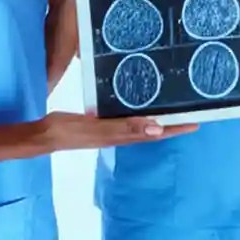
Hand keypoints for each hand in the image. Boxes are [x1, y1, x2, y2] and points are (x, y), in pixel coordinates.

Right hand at [35, 111, 196, 152]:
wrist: (44, 134)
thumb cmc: (68, 131)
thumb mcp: (97, 129)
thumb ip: (125, 128)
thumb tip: (157, 129)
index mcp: (122, 136)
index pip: (156, 133)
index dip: (175, 129)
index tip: (195, 122)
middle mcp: (120, 134)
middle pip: (153, 130)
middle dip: (172, 123)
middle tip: (191, 112)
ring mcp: (111, 129)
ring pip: (141, 124)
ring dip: (157, 117)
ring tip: (172, 106)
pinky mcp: (102, 122)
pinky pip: (127, 118)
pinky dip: (138, 112)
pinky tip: (139, 103)